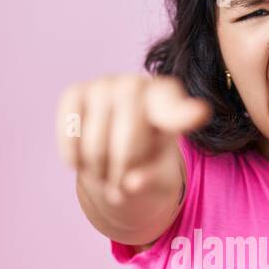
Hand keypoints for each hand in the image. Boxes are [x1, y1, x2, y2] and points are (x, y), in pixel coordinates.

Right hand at [56, 74, 211, 203]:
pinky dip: (73, 153)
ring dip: (98, 168)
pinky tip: (79, 164)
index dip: (184, 113)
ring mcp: (104, 85)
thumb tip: (131, 183)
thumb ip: (152, 180)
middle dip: (124, 161)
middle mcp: (137, 84)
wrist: (114, 158)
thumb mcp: (159, 178)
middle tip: (121, 184)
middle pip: (129, 125)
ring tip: (106, 177)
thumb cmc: (145, 164)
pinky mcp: (75, 94)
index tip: (198, 115)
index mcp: (168, 103)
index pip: (176, 107)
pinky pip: (70, 127)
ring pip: (95, 135)